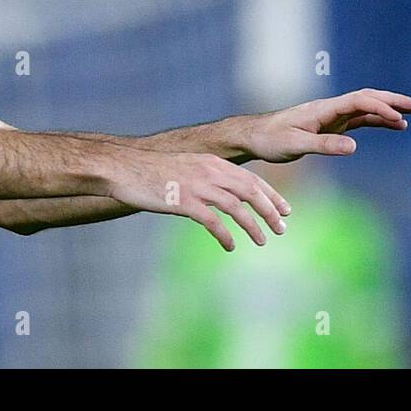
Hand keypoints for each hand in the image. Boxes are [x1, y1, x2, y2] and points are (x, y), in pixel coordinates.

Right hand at [104, 148, 289, 251]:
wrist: (125, 168)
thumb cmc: (153, 170)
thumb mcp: (188, 167)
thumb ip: (208, 176)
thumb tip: (225, 192)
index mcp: (214, 163)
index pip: (252, 179)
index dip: (272, 195)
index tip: (286, 210)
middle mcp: (210, 172)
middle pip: (250, 191)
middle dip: (270, 211)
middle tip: (282, 229)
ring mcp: (197, 186)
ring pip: (236, 207)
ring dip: (253, 225)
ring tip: (262, 241)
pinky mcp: (184, 202)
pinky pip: (212, 221)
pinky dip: (225, 235)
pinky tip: (230, 246)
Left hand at [239, 88, 410, 162]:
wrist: (253, 136)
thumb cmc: (271, 140)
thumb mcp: (296, 146)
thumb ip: (324, 145)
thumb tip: (354, 146)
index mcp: (323, 109)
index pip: (358, 101)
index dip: (380, 107)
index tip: (398, 119)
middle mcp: (330, 108)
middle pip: (367, 98)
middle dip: (392, 100)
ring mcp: (331, 116)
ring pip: (365, 108)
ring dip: (388, 109)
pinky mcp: (330, 125)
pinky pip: (359, 120)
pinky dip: (377, 121)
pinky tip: (392, 126)